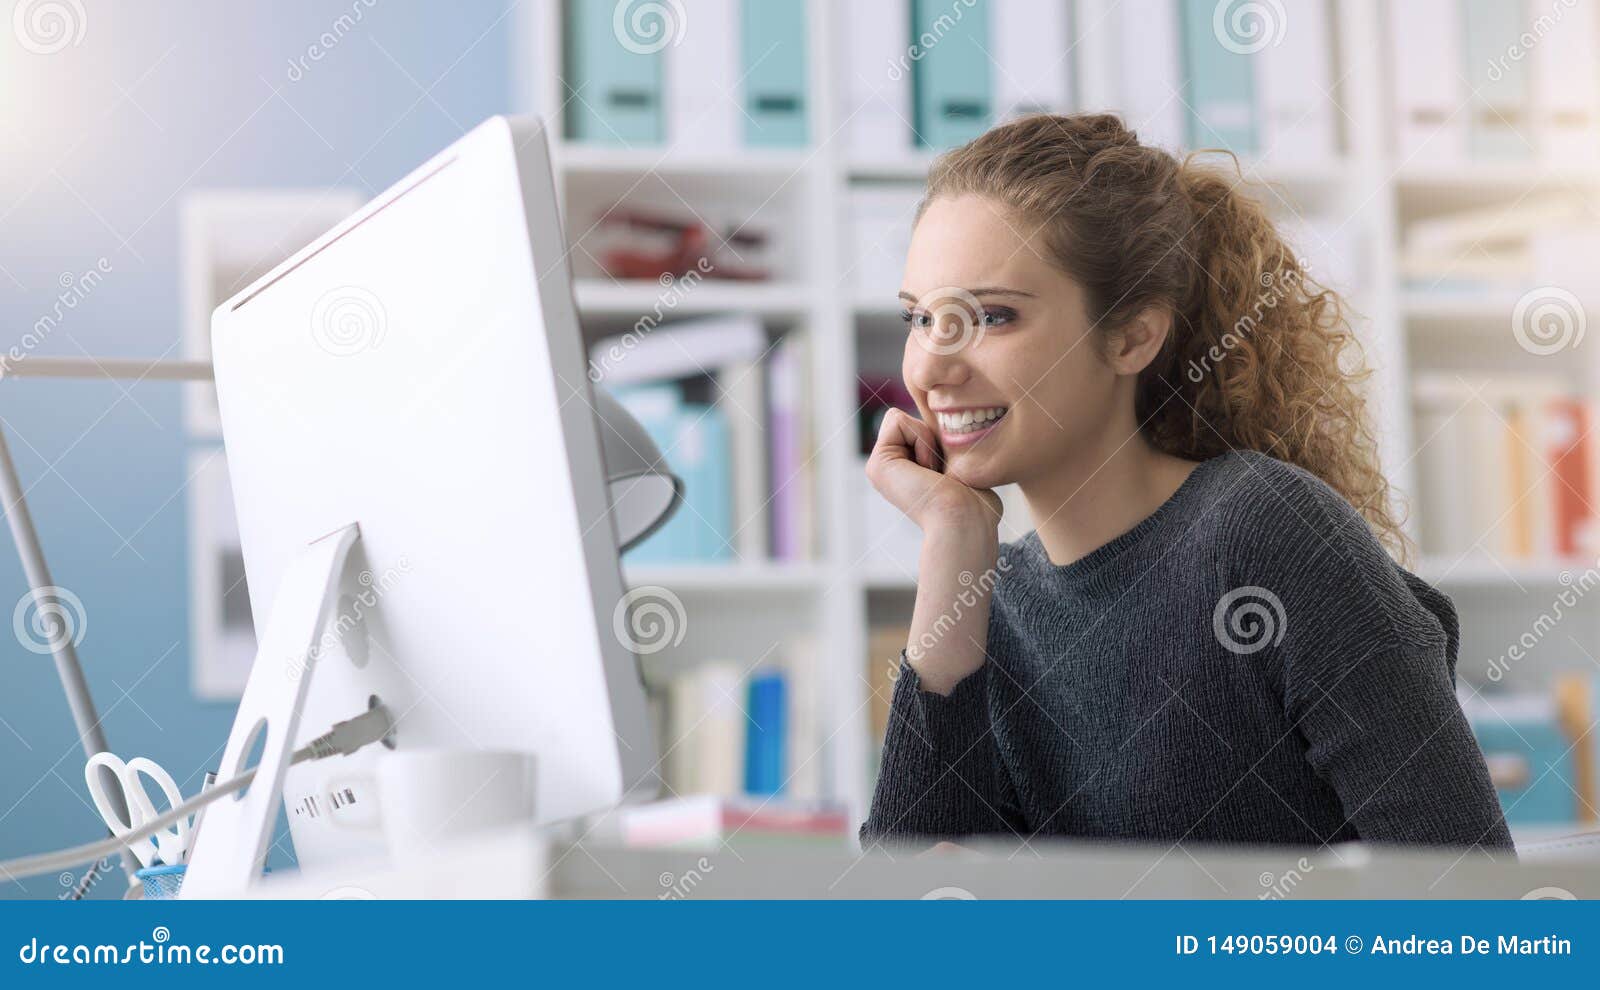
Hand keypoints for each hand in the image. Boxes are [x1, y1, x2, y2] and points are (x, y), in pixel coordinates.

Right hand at [865, 408, 1002, 530]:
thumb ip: (945, 445)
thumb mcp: (960, 464)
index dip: (937, 437)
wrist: (964, 520)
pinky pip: (898, 421)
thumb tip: (952, 425)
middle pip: (906, 419)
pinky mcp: (877, 464)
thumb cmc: (973, 501)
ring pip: (899, 418)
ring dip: (928, 441)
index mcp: (904, 470)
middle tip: (941, 473)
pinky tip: (928, 471)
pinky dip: (922, 440)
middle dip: (931, 437)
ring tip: (934, 474)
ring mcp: (879, 468)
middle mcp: (888, 470)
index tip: (947, 470)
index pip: (916, 424)